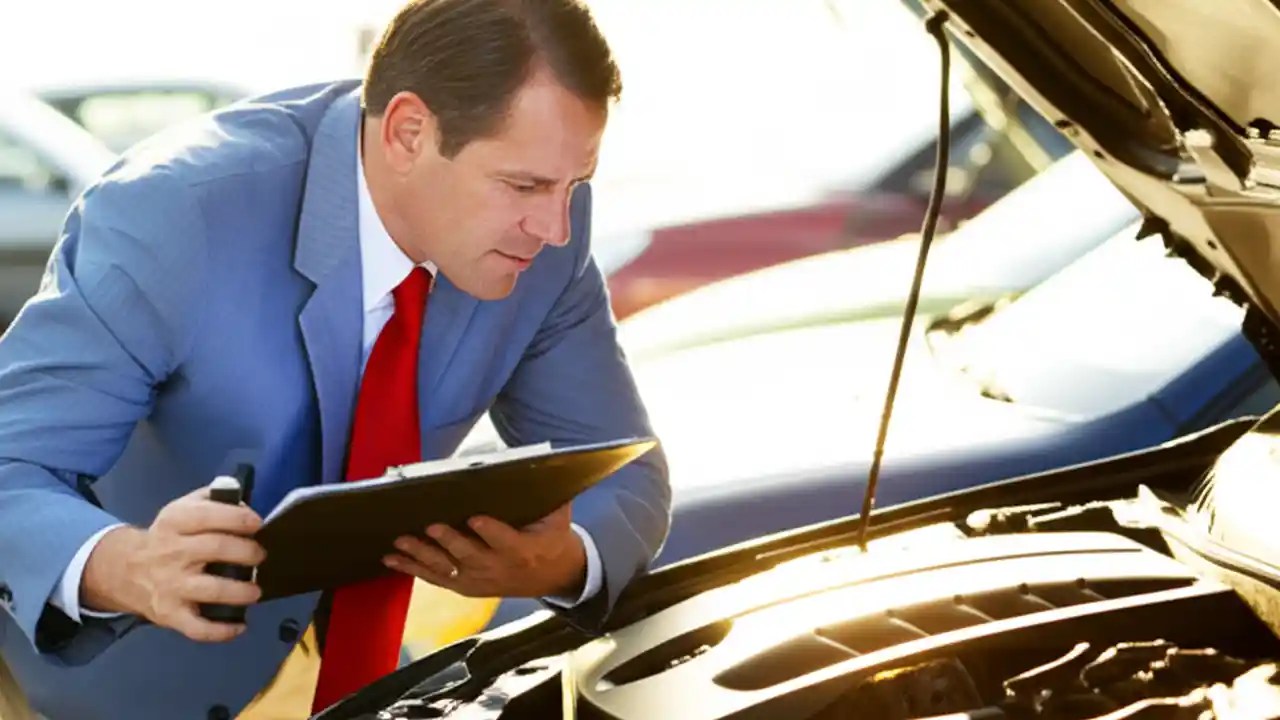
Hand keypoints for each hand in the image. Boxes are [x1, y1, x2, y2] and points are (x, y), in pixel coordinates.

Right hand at [81, 486, 265, 641]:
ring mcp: (171, 586)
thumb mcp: (182, 508)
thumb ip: (213, 499)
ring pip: (212, 590)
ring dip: (241, 591)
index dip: (239, 518)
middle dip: (247, 552)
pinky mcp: (170, 614)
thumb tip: (244, 502)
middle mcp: (172, 553)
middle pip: (216, 549)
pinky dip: (222, 631)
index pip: (208, 515)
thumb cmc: (168, 536)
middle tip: (260, 556)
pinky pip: (197, 628)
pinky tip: (240, 626)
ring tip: (256, 591)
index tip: (257, 524)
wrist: (126, 570)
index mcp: (175, 522)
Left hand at [384, 503, 585, 598]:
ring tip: (400, 542)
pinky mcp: (466, 586)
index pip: (505, 541)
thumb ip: (548, 496)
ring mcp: (480, 580)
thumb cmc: (553, 538)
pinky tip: (393, 559)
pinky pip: (437, 579)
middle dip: (450, 542)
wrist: (555, 576)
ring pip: (447, 570)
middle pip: (470, 556)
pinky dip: (414, 569)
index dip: (490, 531)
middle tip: (431, 526)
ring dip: (422, 556)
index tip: (475, 518)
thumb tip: (538, 465)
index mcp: (523, 550)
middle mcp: (498, 569)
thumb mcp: (558, 518)